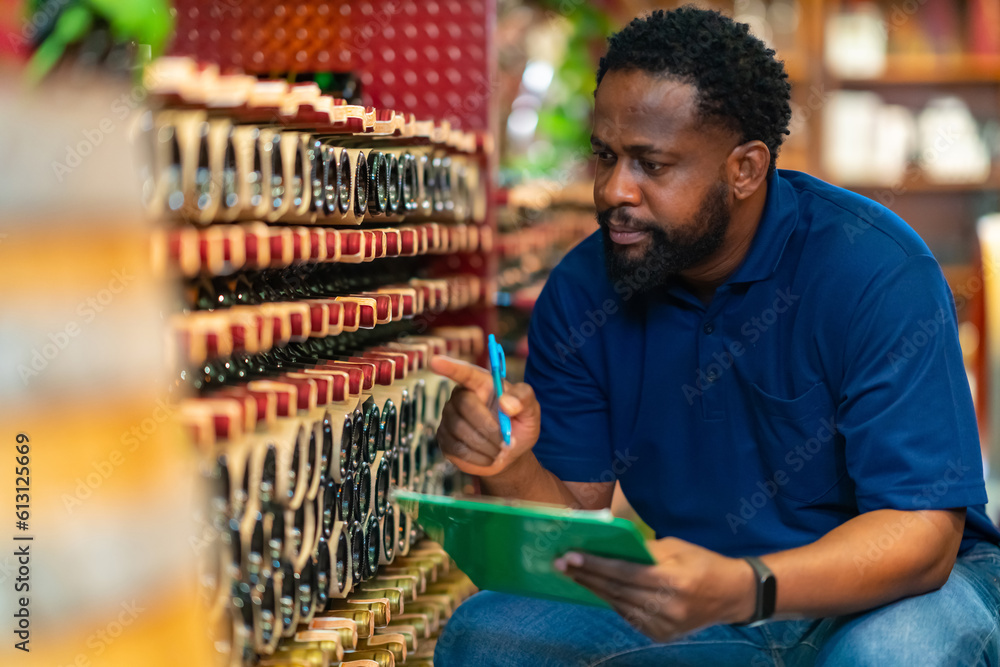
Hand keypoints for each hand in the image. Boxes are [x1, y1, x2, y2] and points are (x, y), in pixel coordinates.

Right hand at [429, 355, 540, 477]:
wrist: (509, 454)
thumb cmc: (519, 426)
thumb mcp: (531, 411)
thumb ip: (524, 398)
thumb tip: (506, 403)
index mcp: (482, 383)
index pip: (465, 372)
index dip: (449, 367)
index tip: (434, 361)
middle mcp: (461, 396)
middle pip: (465, 404)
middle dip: (488, 426)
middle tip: (505, 442)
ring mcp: (450, 417)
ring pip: (460, 429)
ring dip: (485, 445)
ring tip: (499, 450)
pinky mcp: (444, 438)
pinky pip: (456, 447)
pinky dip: (477, 457)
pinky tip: (488, 457)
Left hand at [553, 537, 756, 640]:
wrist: (733, 595)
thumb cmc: (703, 562)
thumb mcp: (676, 547)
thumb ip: (644, 550)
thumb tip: (609, 546)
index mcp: (674, 581)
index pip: (625, 572)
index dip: (596, 564)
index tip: (571, 555)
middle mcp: (669, 608)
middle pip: (617, 590)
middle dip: (586, 576)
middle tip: (560, 564)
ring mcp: (665, 626)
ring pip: (619, 606)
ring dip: (594, 589)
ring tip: (573, 575)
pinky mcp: (662, 636)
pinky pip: (629, 617)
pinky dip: (612, 602)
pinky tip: (596, 589)